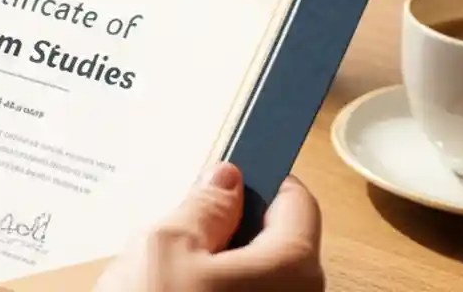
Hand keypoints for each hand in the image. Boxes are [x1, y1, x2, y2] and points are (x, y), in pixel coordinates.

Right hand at [95, 163, 323, 291]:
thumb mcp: (166, 244)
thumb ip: (205, 205)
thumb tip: (228, 180)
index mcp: (293, 266)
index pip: (297, 201)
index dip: (260, 181)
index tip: (223, 180)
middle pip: (281, 246)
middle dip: (234, 232)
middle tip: (181, 235)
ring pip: (260, 283)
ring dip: (223, 272)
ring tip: (169, 278)